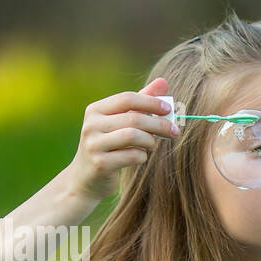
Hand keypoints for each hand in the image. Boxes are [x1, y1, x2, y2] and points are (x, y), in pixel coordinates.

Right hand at [64, 76, 179, 202]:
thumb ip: (141, 102)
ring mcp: (94, 144)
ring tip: (153, 144)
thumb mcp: (121, 122)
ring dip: (151, 141)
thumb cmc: (109, 146)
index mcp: (96, 110)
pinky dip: (143, 156)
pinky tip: (141, 157)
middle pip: (133, 118)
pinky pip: (132, 156)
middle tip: (174, 131)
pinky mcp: (100, 164)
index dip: (151, 102)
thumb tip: (164, 82)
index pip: (127, 98)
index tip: (169, 110)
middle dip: (159, 124)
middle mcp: (91, 125)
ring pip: (133, 136)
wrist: (85, 178)